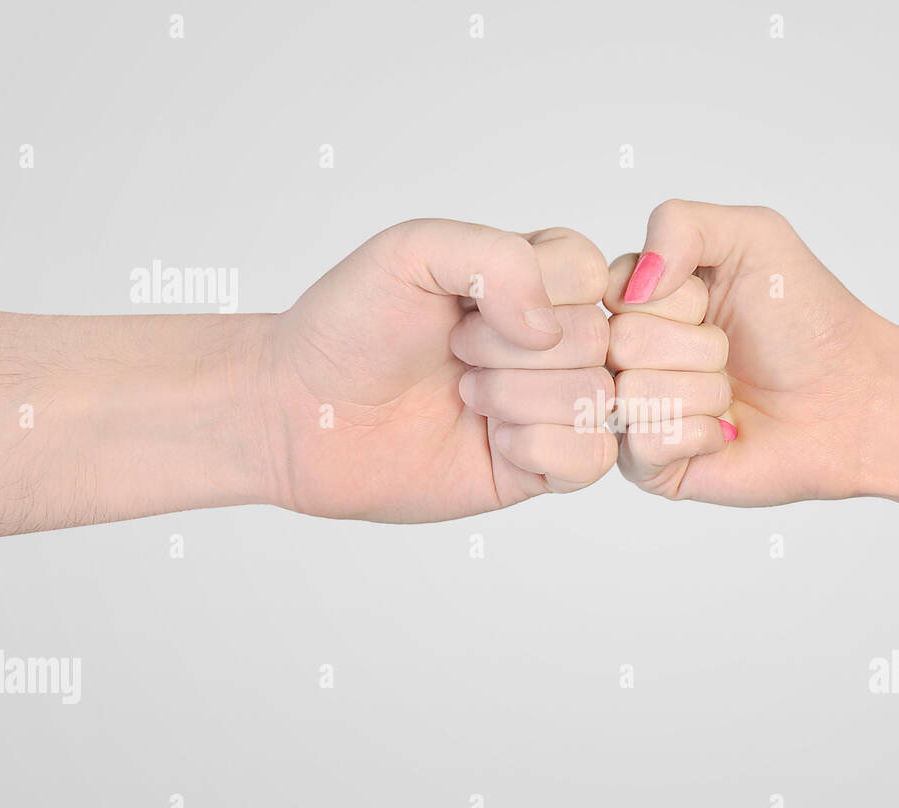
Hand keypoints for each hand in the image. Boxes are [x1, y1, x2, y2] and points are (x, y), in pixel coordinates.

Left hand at [266, 220, 616, 522]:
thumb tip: (549, 328)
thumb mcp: (412, 250)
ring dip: (516, 398)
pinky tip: (494, 443)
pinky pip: (591, 458)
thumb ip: (497, 258)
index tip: (466, 306)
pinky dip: (539, 448)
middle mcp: (552, 341)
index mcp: (534, 279)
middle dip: (509, 350)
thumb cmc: (351, 325)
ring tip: (464, 397)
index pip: (591, 274)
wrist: (302, 410)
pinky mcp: (542, 467)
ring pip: (595, 398)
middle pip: (595, 340)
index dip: (533, 291)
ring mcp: (550, 406)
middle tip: (454, 355)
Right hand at [605, 199, 883, 505]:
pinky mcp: (654, 467)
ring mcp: (637, 412)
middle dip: (697, 344)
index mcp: (640, 299)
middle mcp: (627, 357)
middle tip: (731, 353)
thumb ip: (679, 224)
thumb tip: (634, 281)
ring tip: (733, 393)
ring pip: (634, 393)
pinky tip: (726, 430)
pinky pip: (648, 444)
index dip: (674, 296)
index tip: (713, 302)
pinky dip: (702, 432)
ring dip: (705, 390)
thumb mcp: (753, 236)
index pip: (612, 290)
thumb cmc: (807, 320)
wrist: (854, 396)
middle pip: (620, 342)